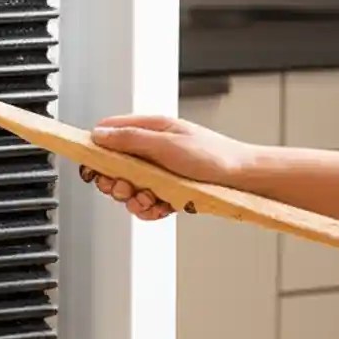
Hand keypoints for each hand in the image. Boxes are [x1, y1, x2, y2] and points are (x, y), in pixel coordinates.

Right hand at [79, 115, 260, 220]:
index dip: (96, 151)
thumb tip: (99, 135)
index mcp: (149, 129)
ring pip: (127, 188)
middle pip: (112, 166)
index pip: (108, 134)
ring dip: (134, 198)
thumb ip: (130, 139)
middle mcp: (151, 150)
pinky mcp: (167, 192)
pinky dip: (149, 209)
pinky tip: (160, 207)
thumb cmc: (215, 156)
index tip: (93, 166)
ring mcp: (158, 172)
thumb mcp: (166, 144)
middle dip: (115, 182)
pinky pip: (145, 204)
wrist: (245, 181)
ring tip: (150, 198)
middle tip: (125, 187)